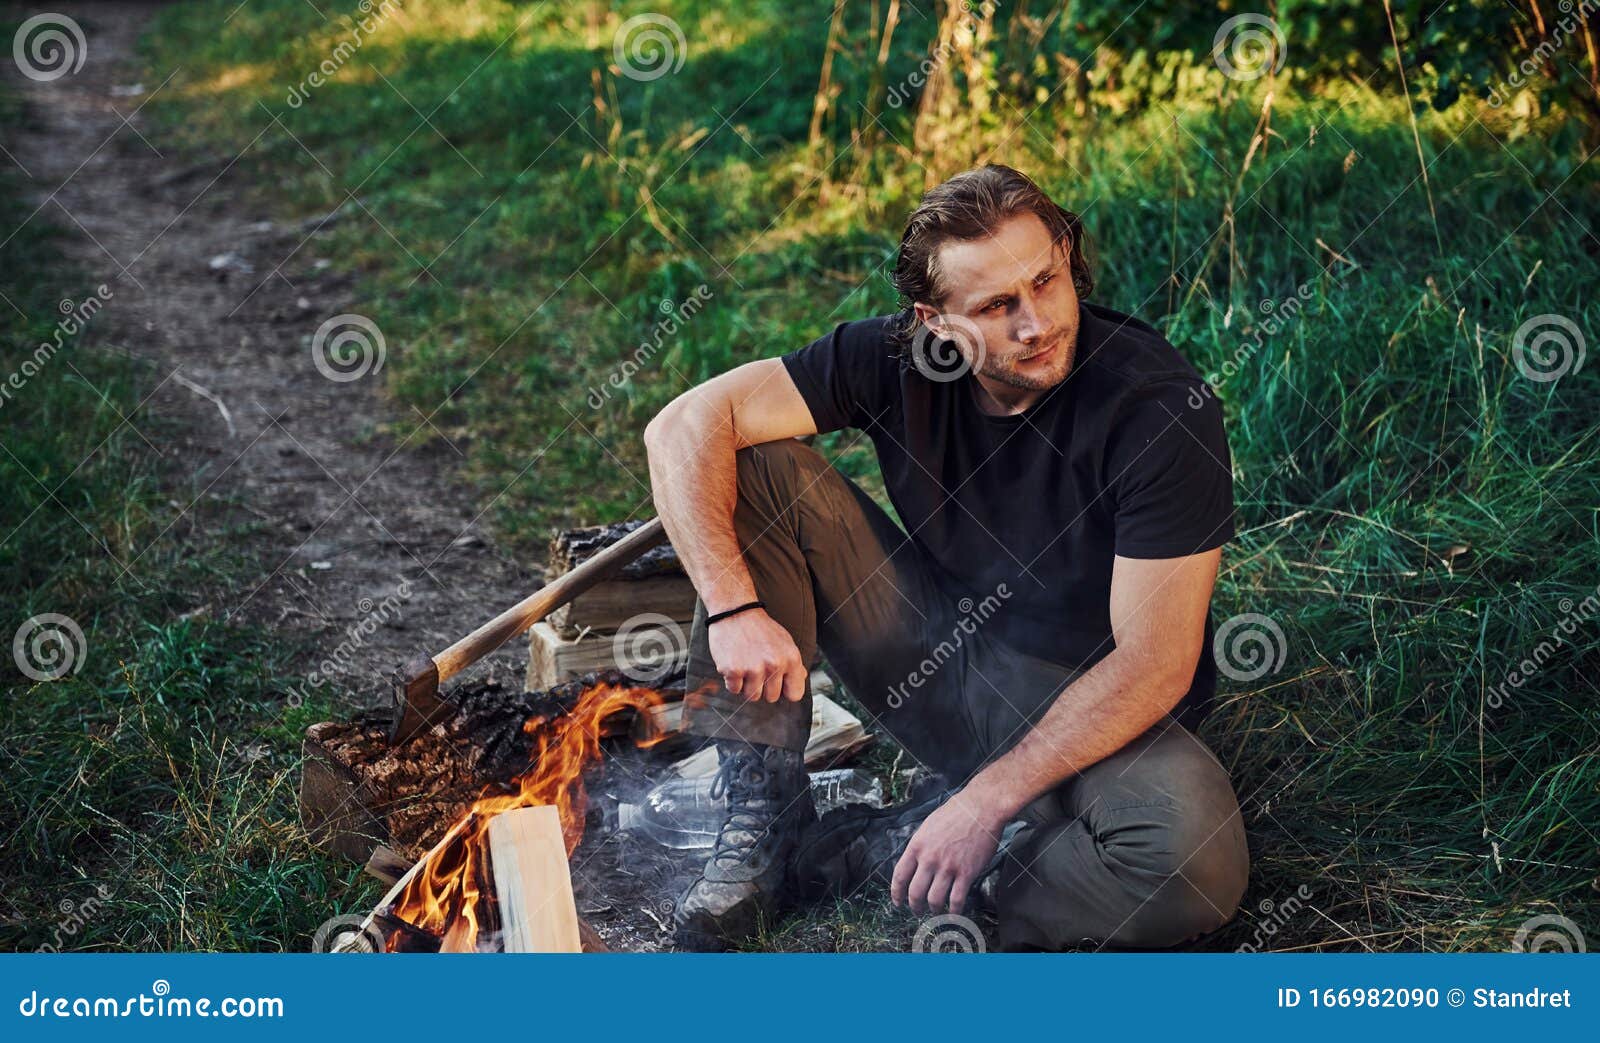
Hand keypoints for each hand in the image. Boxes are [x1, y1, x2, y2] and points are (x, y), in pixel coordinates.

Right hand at [706, 608, 806, 702]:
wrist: (735, 611)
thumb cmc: (759, 628)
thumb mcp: (784, 641)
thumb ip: (794, 662)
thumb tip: (801, 678)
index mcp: (791, 658)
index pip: (795, 694)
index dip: (785, 691)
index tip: (777, 685)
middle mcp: (774, 665)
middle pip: (771, 697)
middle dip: (763, 687)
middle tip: (756, 669)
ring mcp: (753, 668)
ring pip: (752, 696)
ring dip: (746, 685)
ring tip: (745, 666)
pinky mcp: (733, 670)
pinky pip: (734, 689)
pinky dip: (731, 680)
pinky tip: (734, 663)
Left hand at [890, 787, 1007, 914]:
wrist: (981, 808)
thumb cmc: (956, 812)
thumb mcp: (929, 826)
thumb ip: (921, 846)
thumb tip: (917, 862)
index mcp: (917, 845)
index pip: (900, 876)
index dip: (896, 893)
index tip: (898, 901)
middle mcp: (929, 858)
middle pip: (915, 892)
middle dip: (914, 906)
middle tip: (917, 911)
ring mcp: (947, 867)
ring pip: (934, 899)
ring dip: (934, 910)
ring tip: (936, 911)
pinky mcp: (966, 873)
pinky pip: (956, 899)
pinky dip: (954, 910)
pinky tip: (954, 912)